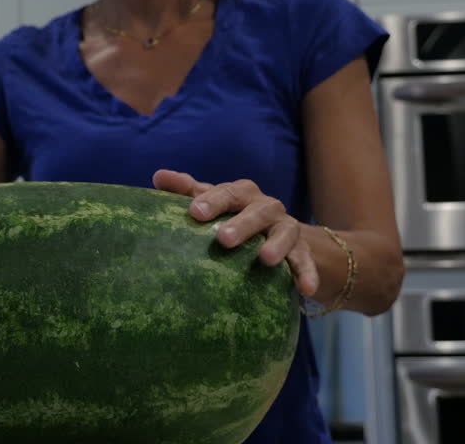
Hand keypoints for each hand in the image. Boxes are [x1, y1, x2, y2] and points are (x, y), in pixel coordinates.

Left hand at [152, 169, 318, 296]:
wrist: (278, 233)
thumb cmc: (232, 215)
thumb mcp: (212, 202)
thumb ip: (187, 190)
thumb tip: (158, 176)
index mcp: (242, 194)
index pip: (227, 193)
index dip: (211, 201)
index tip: (194, 213)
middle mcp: (266, 207)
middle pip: (258, 210)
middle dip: (243, 223)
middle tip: (223, 239)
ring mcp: (286, 228)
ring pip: (285, 232)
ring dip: (277, 245)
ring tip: (265, 260)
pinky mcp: (302, 250)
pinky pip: (306, 260)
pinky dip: (306, 273)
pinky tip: (305, 289)